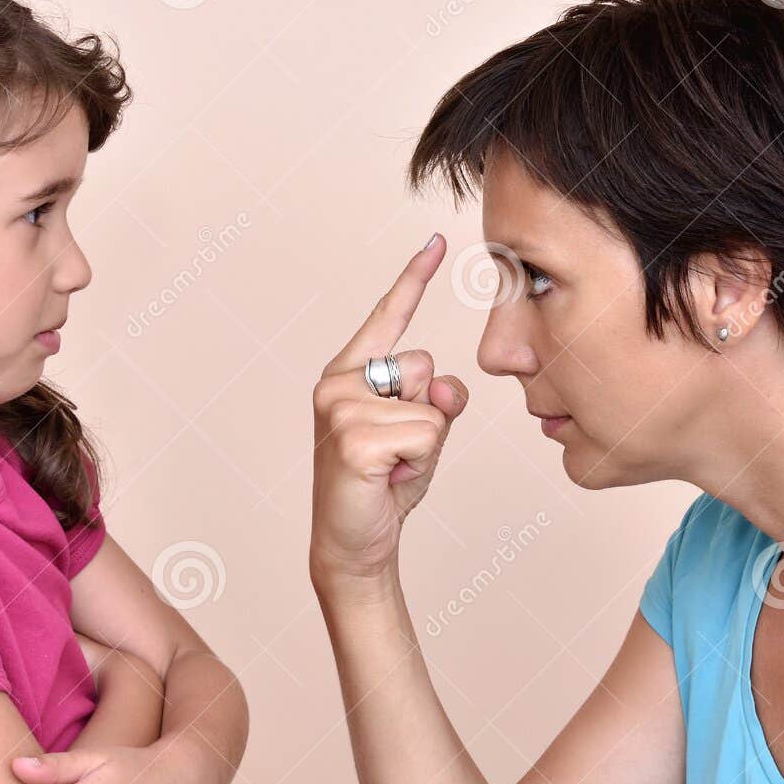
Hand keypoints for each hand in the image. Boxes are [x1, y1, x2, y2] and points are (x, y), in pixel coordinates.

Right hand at [310, 233, 469, 585]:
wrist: (354, 542)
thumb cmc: (385, 484)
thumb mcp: (423, 434)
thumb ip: (438, 401)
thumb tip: (445, 388)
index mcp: (351, 373)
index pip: (389, 317)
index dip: (413, 278)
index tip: (436, 240)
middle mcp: (338, 382)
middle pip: (426, 367)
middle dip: (430, 413)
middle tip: (398, 451)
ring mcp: (341, 408)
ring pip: (432, 406)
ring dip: (427, 444)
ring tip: (392, 467)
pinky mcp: (354, 438)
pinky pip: (427, 433)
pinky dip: (421, 462)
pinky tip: (388, 478)